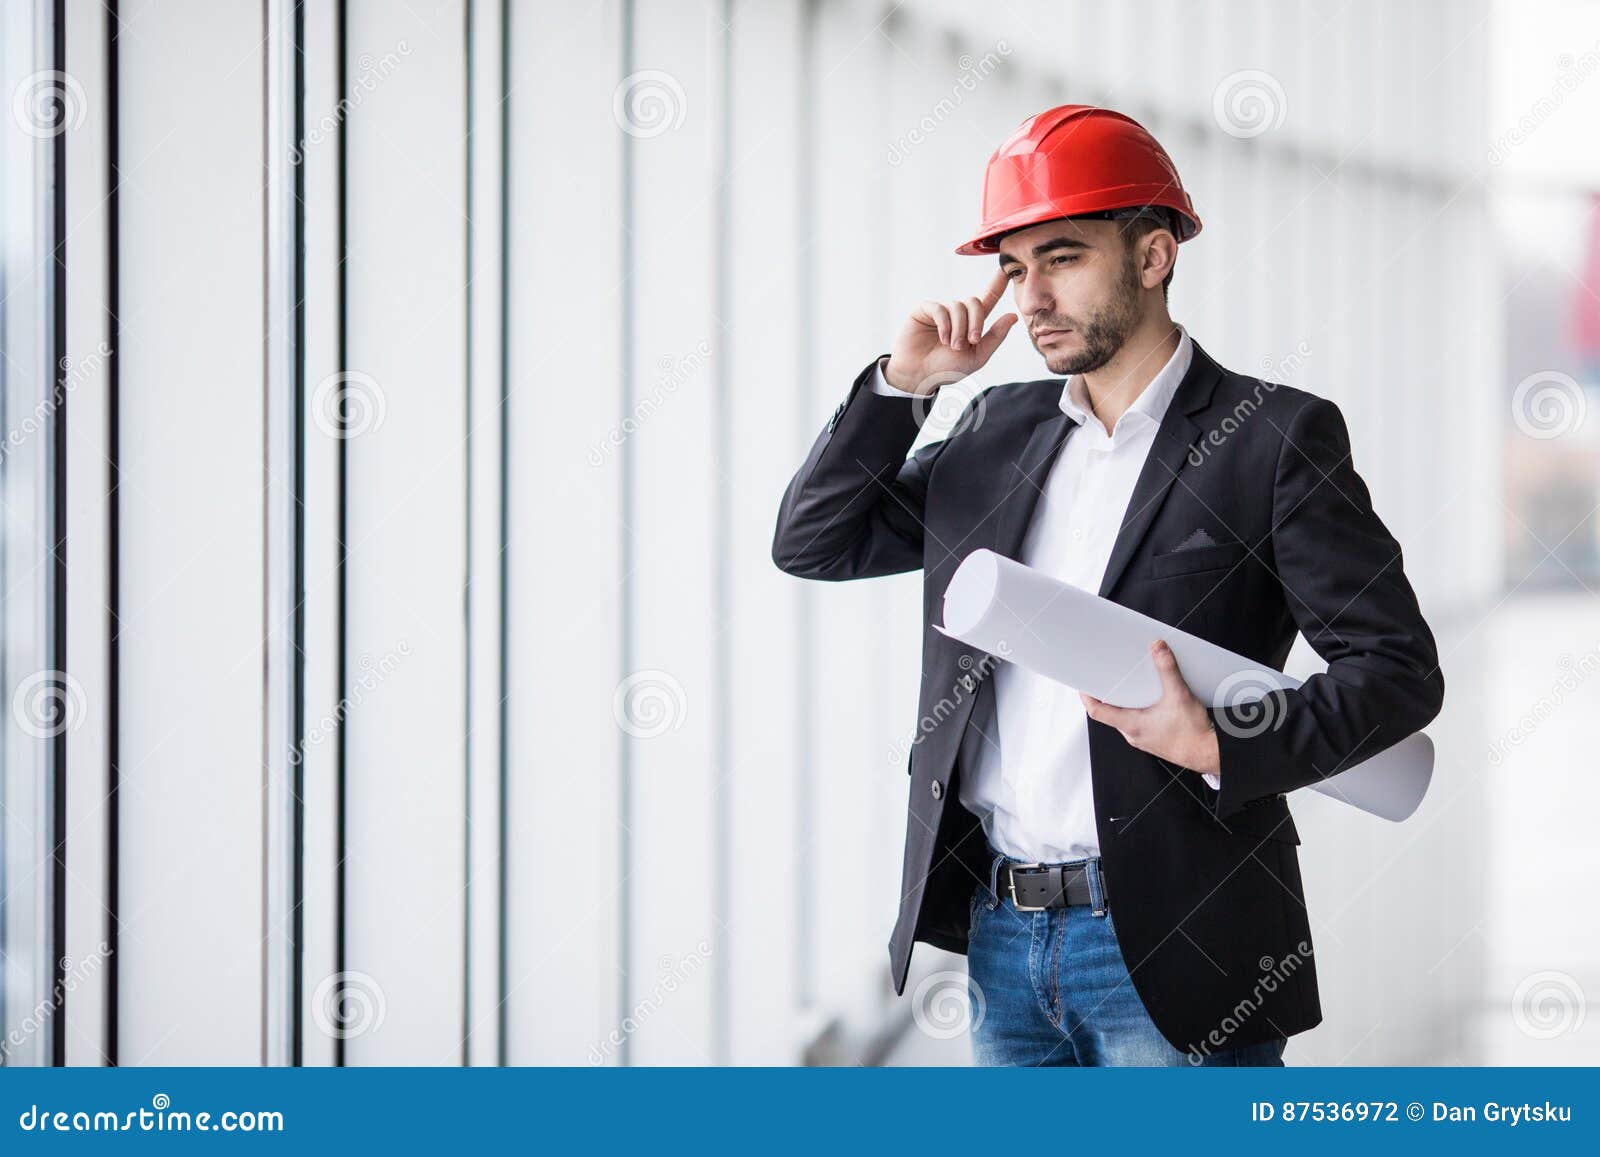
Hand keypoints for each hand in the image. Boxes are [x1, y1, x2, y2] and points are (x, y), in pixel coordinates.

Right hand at [883, 268, 1018, 393]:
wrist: (921, 376)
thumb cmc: (947, 369)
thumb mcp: (977, 356)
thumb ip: (995, 336)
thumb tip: (1013, 316)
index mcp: (972, 322)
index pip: (988, 298)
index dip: (997, 284)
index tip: (1006, 270)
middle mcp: (957, 313)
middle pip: (974, 302)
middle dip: (976, 322)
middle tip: (970, 342)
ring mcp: (941, 310)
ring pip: (958, 306)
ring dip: (958, 328)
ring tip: (953, 346)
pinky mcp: (925, 310)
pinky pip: (940, 309)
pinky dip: (945, 325)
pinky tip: (943, 338)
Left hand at [1079, 640, 1219, 776]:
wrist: (1210, 755)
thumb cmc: (1194, 733)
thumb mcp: (1179, 695)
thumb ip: (1167, 669)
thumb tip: (1157, 647)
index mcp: (1131, 725)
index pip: (1097, 712)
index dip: (1087, 697)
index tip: (1083, 683)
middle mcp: (1133, 734)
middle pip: (1110, 712)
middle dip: (1109, 694)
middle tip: (1109, 676)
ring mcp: (1143, 739)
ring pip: (1125, 718)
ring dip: (1126, 702)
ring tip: (1130, 684)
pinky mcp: (1154, 739)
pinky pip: (1138, 723)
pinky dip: (1138, 710)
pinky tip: (1150, 700)